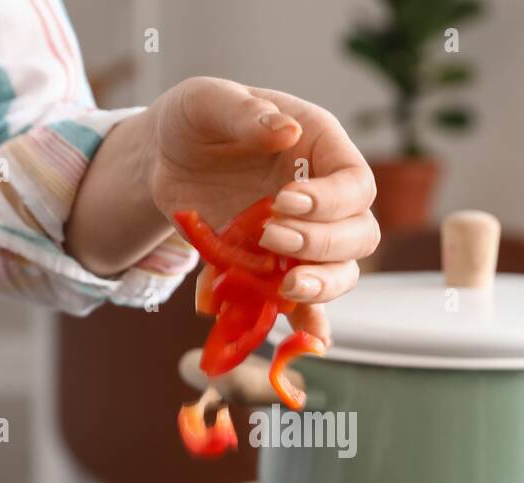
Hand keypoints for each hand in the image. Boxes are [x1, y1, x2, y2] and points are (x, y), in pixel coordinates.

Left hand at [146, 77, 379, 341]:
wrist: (165, 160)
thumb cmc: (195, 120)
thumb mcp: (209, 101)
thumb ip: (246, 111)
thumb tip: (287, 131)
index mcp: (320, 148)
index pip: (355, 183)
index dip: (330, 200)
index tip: (284, 200)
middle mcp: (324, 198)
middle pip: (358, 235)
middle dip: (322, 244)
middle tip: (271, 235)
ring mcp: (303, 238)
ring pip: (341, 273)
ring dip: (321, 286)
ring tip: (285, 285)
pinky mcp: (276, 268)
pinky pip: (304, 303)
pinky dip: (307, 322)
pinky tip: (308, 341)